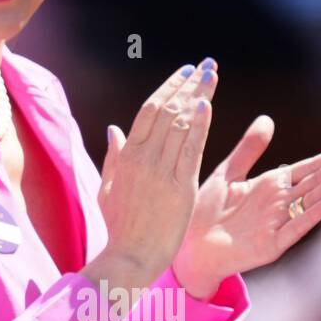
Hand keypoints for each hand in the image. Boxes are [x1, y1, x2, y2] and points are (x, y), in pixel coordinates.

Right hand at [96, 58, 218, 286]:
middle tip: (205, 64)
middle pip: (167, 111)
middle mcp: (144, 158)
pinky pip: (190, 149)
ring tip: (212, 75)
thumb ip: (114, 156)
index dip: (168, 88)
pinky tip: (206, 104)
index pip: (149, 111)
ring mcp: (162, 171)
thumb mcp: (109, 188)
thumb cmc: (120, 225)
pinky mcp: (180, 186)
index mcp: (127, 156)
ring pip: (181, 124)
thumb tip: (114, 128)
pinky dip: (199, 125)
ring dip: (198, 96)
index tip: (185, 72)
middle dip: (188, 84)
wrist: (131, 255)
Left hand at [172, 114, 320, 298]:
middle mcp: (280, 203)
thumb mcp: (227, 173)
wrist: (191, 247)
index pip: (308, 168)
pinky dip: (311, 215)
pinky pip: (294, 228)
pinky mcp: (271, 245)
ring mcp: (278, 224)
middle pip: (315, 182)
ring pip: (310, 202)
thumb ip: (248, 149)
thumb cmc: (206, 212)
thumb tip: (268, 119)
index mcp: (271, 185)